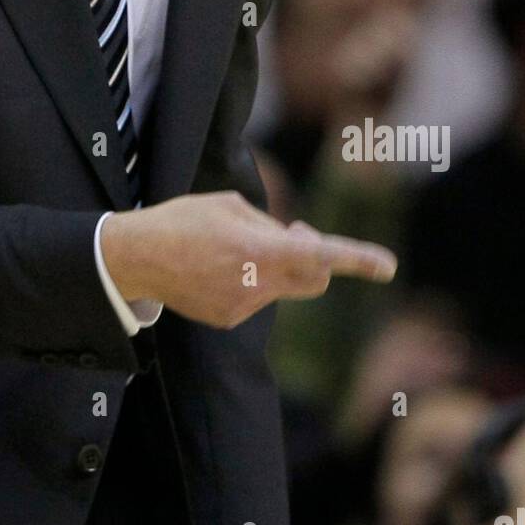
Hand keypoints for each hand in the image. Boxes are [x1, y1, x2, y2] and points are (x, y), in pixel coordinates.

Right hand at [100, 192, 396, 329]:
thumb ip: (269, 225)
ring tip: (230, 247)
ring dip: (273, 265)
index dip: (358, 259)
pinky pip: (257, 296)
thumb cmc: (182, 221)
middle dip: (317, 257)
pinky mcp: (229, 319)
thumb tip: (292, 241)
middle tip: (297, 230)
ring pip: (282, 285)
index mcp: (258, 249)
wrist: (136, 258)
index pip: (320, 255)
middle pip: (313, 277)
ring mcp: (243, 306)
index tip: (388, 265)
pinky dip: (250, 280)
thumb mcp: (228, 205)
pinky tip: (215, 268)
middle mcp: (256, 284)